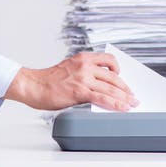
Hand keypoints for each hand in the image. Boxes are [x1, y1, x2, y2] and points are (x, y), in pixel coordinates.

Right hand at [3, 52, 138, 111]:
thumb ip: (84, 72)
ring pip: (111, 88)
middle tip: (132, 95)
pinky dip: (116, 104)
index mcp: (83, 58)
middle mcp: (85, 66)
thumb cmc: (48, 80)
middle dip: (125, 88)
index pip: (109, 60)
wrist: (33, 85)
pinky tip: (122, 108)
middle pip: (113, 76)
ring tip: (132, 103)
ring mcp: (83, 78)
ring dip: (125, 97)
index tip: (123, 79)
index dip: (119, 70)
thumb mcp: (69, 68)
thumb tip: (99, 84)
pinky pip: (103, 98)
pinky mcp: (80, 91)